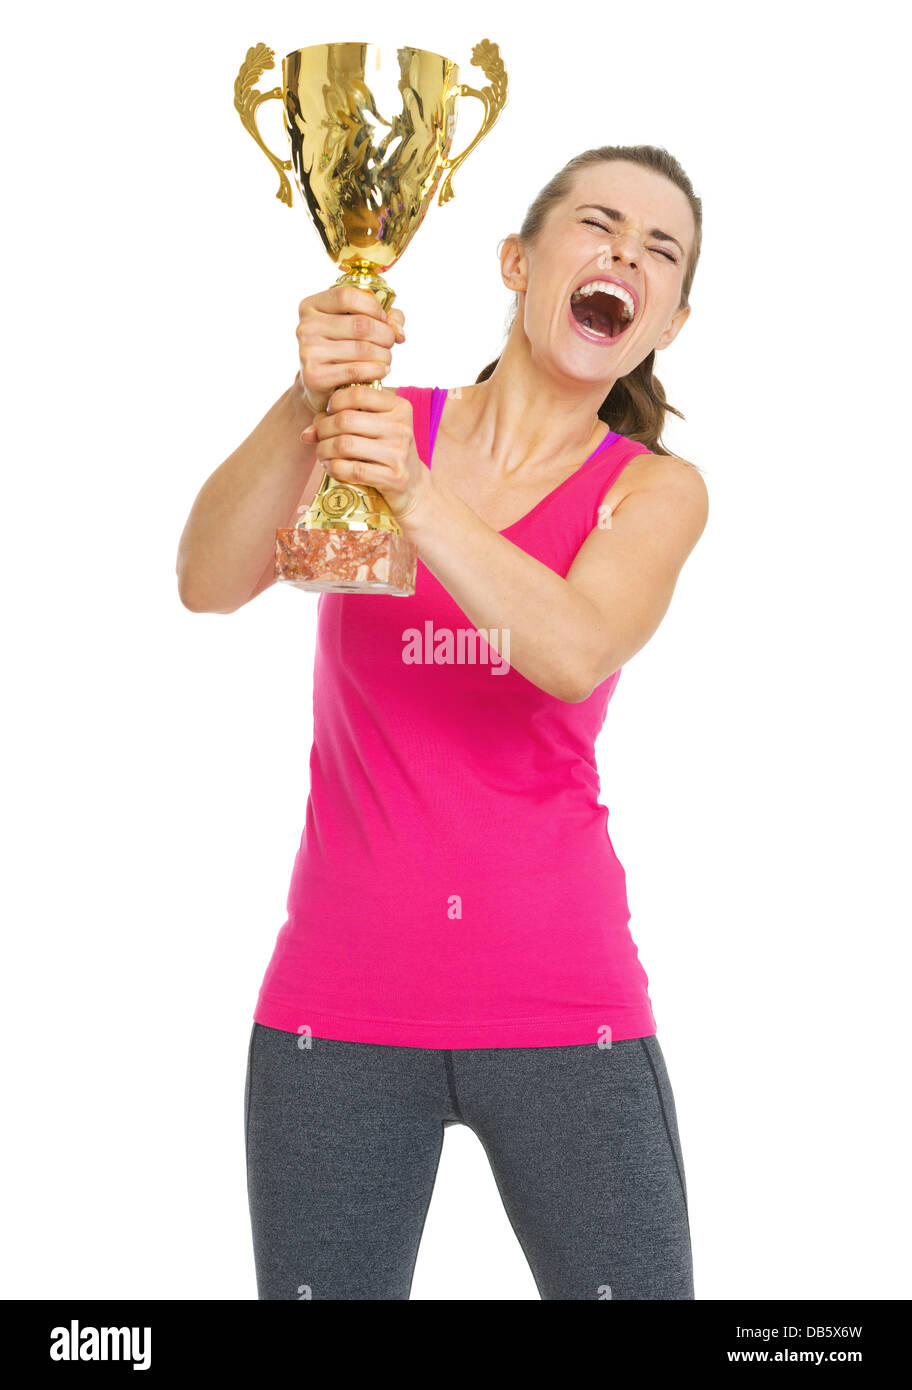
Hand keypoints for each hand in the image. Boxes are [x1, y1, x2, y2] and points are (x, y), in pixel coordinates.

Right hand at [296, 284, 405, 413]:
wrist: (320, 386)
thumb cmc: (342, 349)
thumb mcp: (357, 324)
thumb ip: (385, 318)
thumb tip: (398, 332)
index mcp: (312, 306)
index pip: (348, 296)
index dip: (374, 306)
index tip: (383, 319)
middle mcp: (305, 326)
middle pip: (360, 324)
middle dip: (385, 334)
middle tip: (390, 343)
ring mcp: (308, 351)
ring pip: (362, 349)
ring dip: (384, 355)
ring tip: (386, 358)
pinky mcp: (314, 376)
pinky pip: (356, 370)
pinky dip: (376, 371)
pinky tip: (382, 371)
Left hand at [301, 384, 430, 519]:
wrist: (412, 486)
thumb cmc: (386, 452)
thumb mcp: (375, 428)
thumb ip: (345, 419)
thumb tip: (306, 433)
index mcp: (400, 407)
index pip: (357, 393)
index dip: (334, 402)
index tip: (329, 413)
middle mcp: (402, 427)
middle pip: (345, 420)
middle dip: (323, 429)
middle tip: (319, 437)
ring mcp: (399, 453)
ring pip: (344, 445)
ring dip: (324, 450)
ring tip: (322, 453)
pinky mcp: (393, 477)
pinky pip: (351, 470)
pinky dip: (334, 468)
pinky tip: (331, 467)